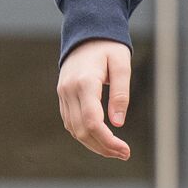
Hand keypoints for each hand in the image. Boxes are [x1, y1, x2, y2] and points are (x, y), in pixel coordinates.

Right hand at [56, 40, 133, 161]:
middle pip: (82, 130)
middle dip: (103, 147)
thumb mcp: (122, 64)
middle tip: (125, 154)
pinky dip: (84, 135)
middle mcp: (69, 90)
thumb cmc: (107, 47)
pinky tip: (100, 139)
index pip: (93, 121)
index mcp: (85, 82)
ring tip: (115, 150)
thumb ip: (121, 93)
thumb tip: (118, 123)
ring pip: (74, 130)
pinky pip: (70, 122)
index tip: (125, 150)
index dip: (108, 141)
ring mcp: (63, 93)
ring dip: (94, 144)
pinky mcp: (62, 96)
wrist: (85, 33)